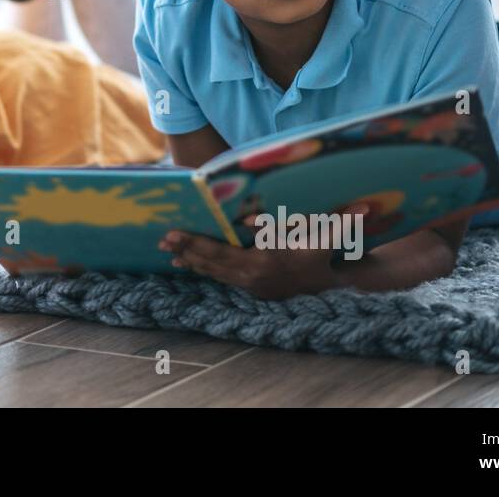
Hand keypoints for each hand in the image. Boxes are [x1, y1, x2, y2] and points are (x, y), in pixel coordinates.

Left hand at [159, 205, 368, 300]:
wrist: (337, 282)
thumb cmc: (326, 251)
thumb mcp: (324, 234)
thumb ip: (325, 221)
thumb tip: (327, 209)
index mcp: (263, 262)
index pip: (220, 252)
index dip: (195, 243)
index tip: (174, 234)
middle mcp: (253, 277)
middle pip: (211, 264)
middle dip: (186, 251)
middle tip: (162, 241)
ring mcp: (253, 285)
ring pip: (214, 273)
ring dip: (191, 261)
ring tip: (168, 253)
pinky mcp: (254, 288)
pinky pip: (223, 278)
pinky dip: (205, 270)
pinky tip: (189, 264)